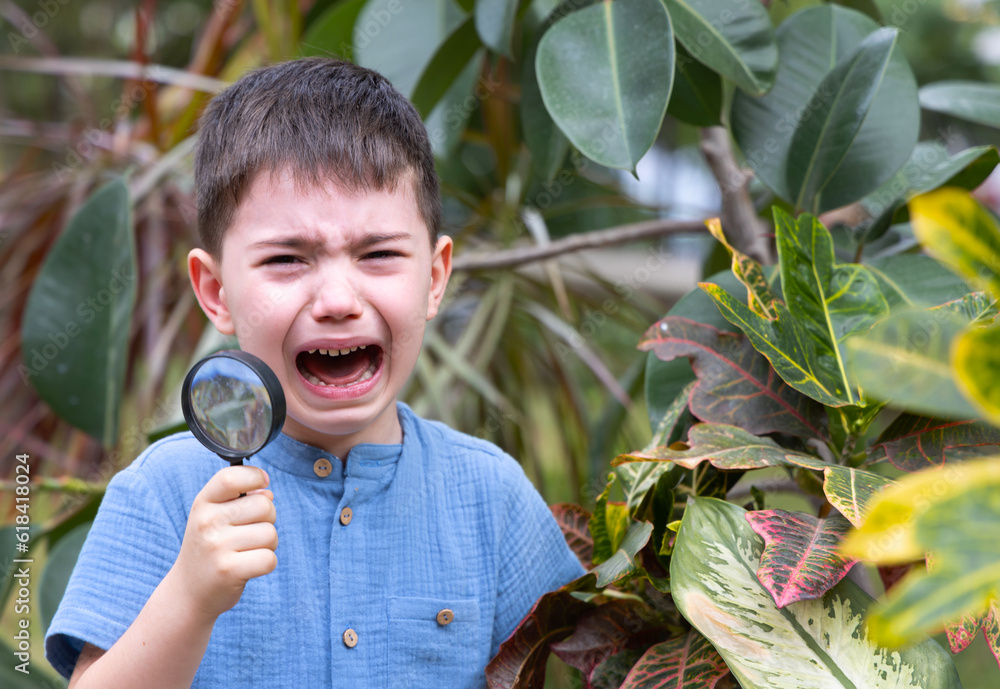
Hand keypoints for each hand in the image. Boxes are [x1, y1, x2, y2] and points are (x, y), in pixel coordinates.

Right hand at [168, 465, 276, 620]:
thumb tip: (267, 493)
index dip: (255, 476)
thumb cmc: (211, 547)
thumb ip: (242, 499)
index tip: (262, 484)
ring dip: (268, 544)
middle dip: (268, 519)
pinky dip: (266, 564)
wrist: (189, 592)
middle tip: (249, 534)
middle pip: (265, 505)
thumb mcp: (216, 516)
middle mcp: (207, 521)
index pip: (232, 477)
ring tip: (246, 551)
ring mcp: (216, 546)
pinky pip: (269, 559)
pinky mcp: (228, 570)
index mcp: (203, 503)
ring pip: (270, 533)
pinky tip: (248, 566)